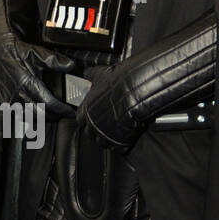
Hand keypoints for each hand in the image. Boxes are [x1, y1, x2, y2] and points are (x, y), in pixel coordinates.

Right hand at [0, 0, 74, 116]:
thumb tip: (70, 65)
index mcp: (27, 84)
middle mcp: (16, 95)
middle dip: (52, 116)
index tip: (70, 111)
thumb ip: (53, 60)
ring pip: (26, 117)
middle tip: (62, 114)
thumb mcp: (34, 51)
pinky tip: (29, 114)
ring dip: (39, 118)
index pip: (49, 104)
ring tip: (49, 114)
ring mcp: (7, 100)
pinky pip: (12, 115)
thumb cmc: (11, 49)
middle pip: (39, 115)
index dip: (61, 110)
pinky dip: (23, 117)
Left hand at [79, 12, 217, 149]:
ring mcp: (105, 137)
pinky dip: (122, 143)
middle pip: (91, 133)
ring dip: (109, 137)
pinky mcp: (118, 144)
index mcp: (84, 113)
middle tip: (108, 123)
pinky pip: (117, 147)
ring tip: (118, 129)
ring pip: (103, 142)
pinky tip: (127, 135)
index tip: (96, 115)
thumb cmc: (118, 84)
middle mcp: (92, 127)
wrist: (136, 93)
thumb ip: (91, 75)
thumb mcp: (101, 75)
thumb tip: (87, 72)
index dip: (89, 117)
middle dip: (98, 129)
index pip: (81, 119)